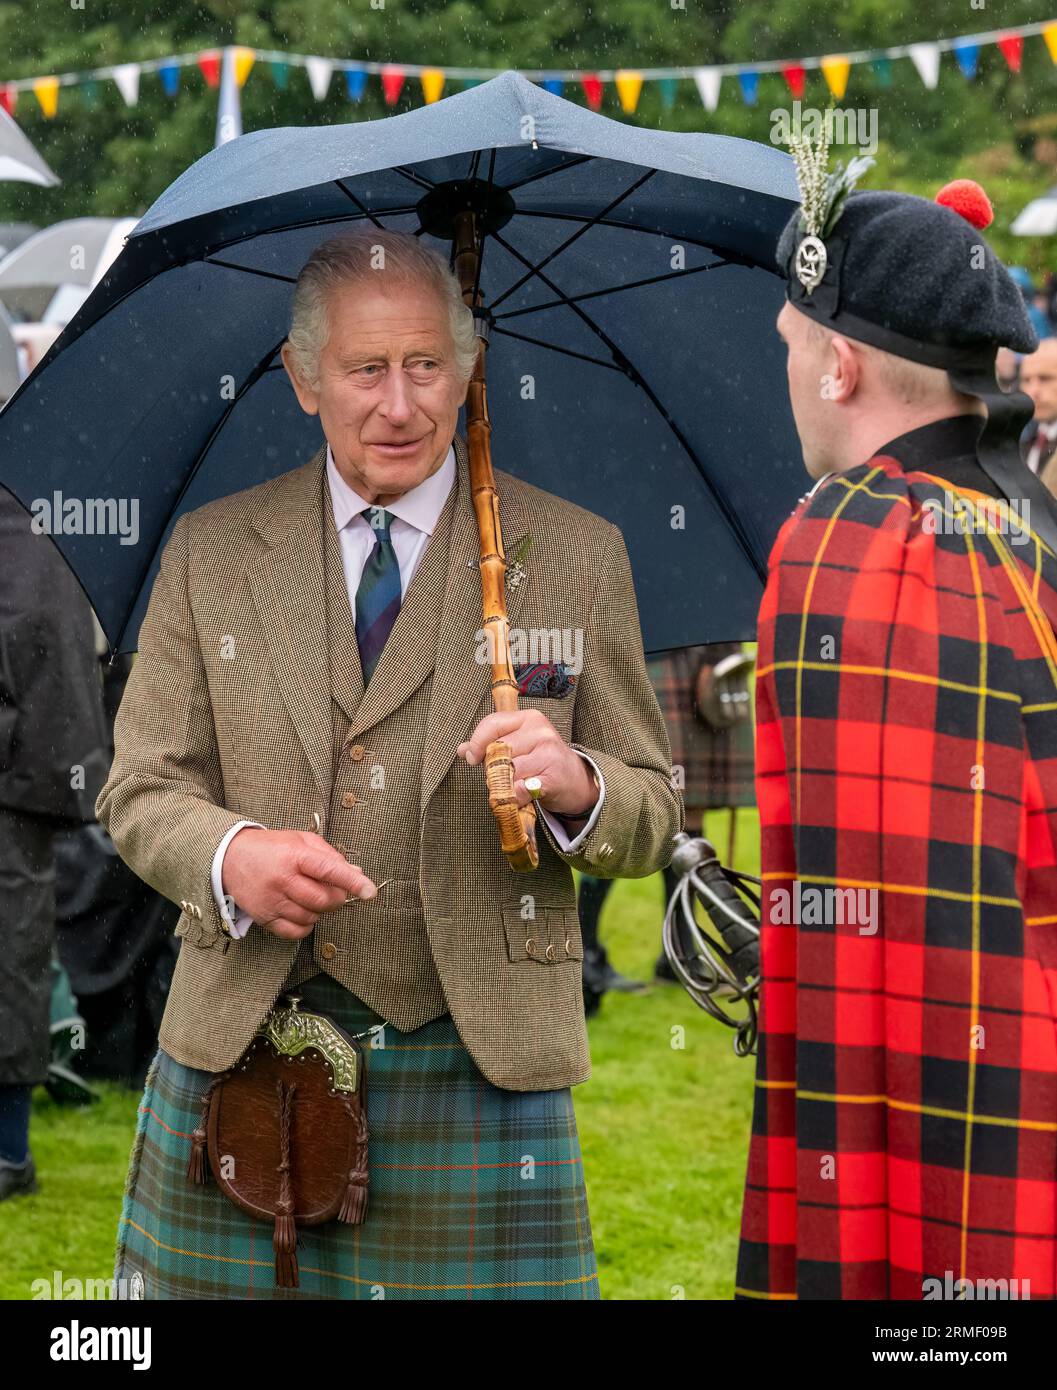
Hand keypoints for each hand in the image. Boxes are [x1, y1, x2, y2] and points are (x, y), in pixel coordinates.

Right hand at [222, 828, 376, 940]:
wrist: (229, 858)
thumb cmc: (271, 848)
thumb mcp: (301, 841)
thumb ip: (330, 856)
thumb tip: (357, 874)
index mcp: (294, 855)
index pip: (328, 870)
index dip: (352, 882)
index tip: (370, 891)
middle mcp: (282, 879)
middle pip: (323, 900)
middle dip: (337, 898)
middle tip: (333, 890)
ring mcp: (272, 901)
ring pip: (311, 917)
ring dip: (320, 911)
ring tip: (310, 896)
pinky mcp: (264, 917)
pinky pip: (295, 932)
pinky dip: (306, 926)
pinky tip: (302, 911)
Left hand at [457, 710, 598, 816]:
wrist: (577, 781)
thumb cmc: (543, 761)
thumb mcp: (520, 745)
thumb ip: (491, 744)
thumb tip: (462, 749)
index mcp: (529, 718)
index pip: (491, 724)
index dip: (476, 743)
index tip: (472, 758)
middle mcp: (540, 732)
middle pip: (497, 750)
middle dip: (491, 768)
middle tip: (500, 776)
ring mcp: (548, 753)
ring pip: (506, 771)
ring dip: (503, 785)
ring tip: (514, 786)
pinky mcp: (552, 777)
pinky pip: (519, 789)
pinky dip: (516, 797)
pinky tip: (524, 795)